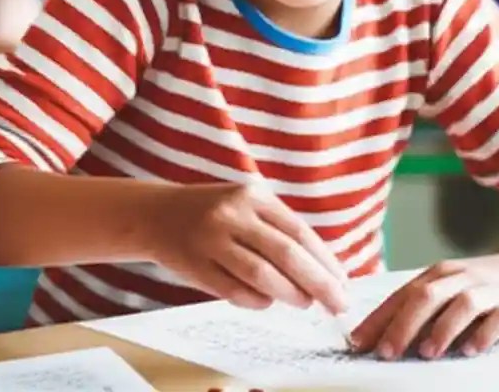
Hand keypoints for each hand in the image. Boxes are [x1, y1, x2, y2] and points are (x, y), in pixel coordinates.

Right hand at [145, 182, 349, 312]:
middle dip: (318, 284)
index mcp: (251, 195)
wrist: (156, 214)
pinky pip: (235, 291)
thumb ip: (278, 229)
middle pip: (286, 255)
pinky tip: (266, 301)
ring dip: (290, 295)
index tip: (342, 283)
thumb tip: (323, 271)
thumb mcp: (245, 204)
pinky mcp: (196, 265)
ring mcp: (211, 240)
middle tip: (338, 304)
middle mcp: (232, 214)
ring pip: (262, 276)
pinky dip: (257, 301)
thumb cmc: (212, 213)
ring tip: (303, 303)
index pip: (299, 232)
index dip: (325, 261)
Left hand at [349, 254, 498, 359]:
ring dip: (442, 329)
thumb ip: (419, 307)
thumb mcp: (448, 288)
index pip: (402, 295)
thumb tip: (379, 336)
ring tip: (426, 353)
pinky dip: (483, 334)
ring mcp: (491, 289)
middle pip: (426, 297)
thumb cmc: (481, 285)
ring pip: (462, 304)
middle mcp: (462, 277)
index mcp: (439, 273)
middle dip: (403, 325)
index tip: (358, 342)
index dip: (379, 319)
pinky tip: (470, 350)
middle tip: (386, 352)